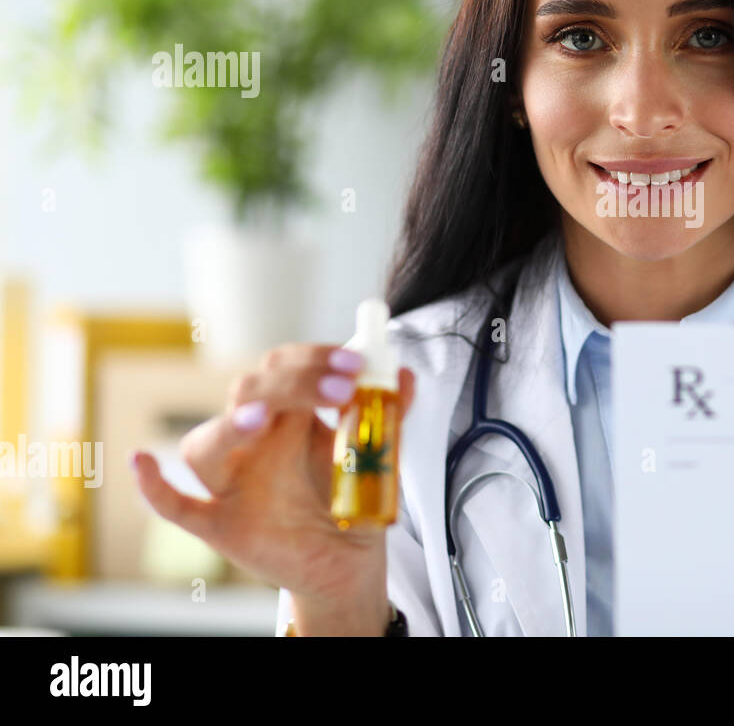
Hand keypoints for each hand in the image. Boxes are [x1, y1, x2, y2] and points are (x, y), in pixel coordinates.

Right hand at [131, 343, 415, 629]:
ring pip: (205, 444)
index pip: (283, 366)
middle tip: (340, 389)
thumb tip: (405, 375)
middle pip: (249, 392)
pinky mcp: (221, 524)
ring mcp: (232, 482)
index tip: (355, 362)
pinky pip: (176, 505)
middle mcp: (253, 442)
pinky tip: (142, 462)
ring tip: (265, 418)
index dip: (313, 358)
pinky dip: (154, 486)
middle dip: (292, 382)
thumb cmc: (351, 500)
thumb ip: (389, 415)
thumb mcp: (378, 454)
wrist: (348, 561)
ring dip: (229, 426)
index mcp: (287, 415)